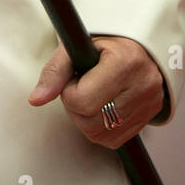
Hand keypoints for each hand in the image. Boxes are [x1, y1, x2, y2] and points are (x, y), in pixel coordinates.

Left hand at [28, 35, 164, 148]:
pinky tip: (103, 105)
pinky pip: (112, 139)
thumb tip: (36, 99)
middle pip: (90, 121)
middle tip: (82, 85)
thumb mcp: (76, 46)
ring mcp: (148, 104)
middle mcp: (142, 85)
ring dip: (86, 118)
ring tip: (92, 94)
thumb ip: (54, 72)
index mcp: (125, 61)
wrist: (136, 46)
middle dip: (76, 106)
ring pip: (99, 134)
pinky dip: (100, 127)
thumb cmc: (103, 44)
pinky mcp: (148, 118)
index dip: (69, 91)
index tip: (75, 76)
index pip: (82, 100)